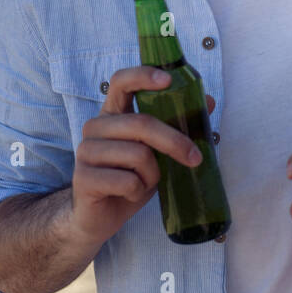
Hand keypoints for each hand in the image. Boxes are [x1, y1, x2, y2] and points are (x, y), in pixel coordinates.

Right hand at [71, 66, 213, 247]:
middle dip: (174, 142)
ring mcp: (85, 151)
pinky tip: (129, 194)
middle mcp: (95, 127)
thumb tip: (209, 101)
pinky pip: (127, 181)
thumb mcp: (158, 152)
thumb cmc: (131, 178)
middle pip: (141, 124)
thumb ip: (177, 127)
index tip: (168, 80)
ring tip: (146, 182)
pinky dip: (138, 191)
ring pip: (137, 155)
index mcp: (113, 114)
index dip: (143, 75)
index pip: (121, 81)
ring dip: (153, 174)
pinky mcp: (82, 178)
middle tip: (195, 158)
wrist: (101, 217)